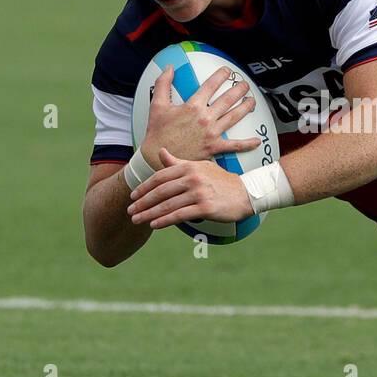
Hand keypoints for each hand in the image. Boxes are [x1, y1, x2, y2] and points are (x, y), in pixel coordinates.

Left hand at [128, 148, 254, 228]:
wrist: (246, 193)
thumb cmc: (221, 180)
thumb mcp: (200, 167)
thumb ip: (178, 163)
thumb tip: (161, 152)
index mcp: (189, 167)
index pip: (160, 177)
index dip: (144, 187)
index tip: (133, 196)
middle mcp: (192, 178)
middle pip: (161, 192)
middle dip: (143, 202)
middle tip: (130, 210)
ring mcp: (199, 193)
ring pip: (167, 205)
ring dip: (149, 214)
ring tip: (137, 220)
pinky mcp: (205, 207)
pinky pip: (179, 215)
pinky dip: (164, 220)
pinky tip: (154, 225)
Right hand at [140, 65, 261, 166]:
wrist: (157, 157)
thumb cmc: (158, 132)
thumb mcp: (157, 105)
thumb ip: (163, 84)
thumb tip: (169, 68)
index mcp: (193, 106)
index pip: (211, 85)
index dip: (221, 76)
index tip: (227, 71)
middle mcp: (205, 118)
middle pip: (228, 99)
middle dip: (239, 89)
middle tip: (245, 85)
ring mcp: (211, 133)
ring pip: (234, 117)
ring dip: (245, 108)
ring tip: (252, 101)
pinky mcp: (214, 148)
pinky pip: (234, 145)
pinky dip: (246, 144)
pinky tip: (256, 141)